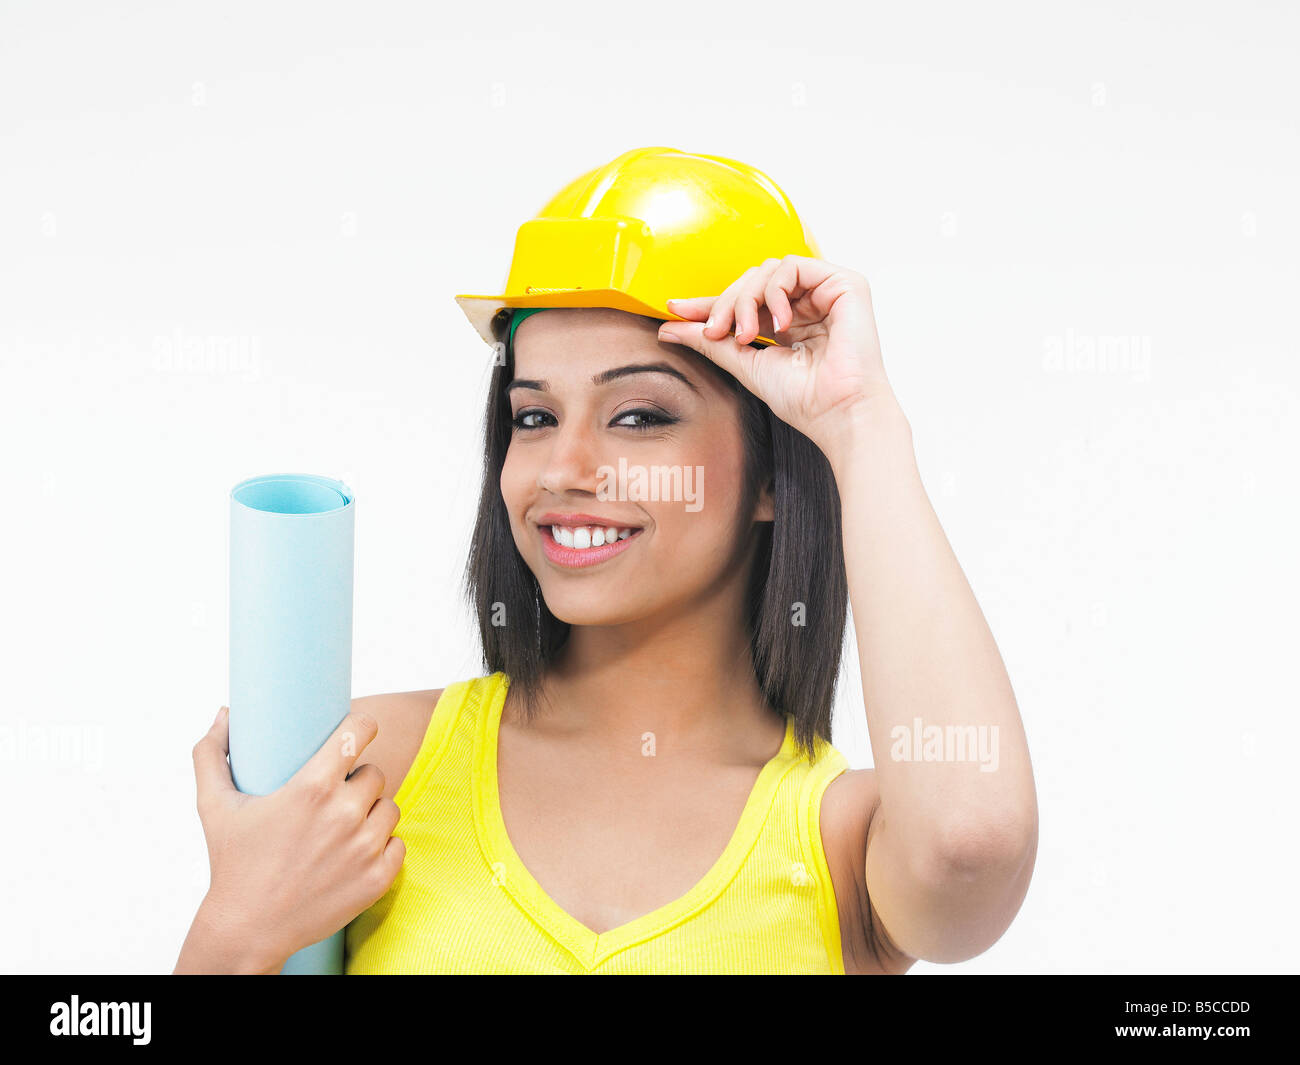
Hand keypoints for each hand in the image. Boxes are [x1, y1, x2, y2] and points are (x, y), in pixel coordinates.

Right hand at [190, 705, 405, 967]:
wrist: (249, 929)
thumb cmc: (232, 863)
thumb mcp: (213, 806)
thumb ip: (211, 754)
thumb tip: (224, 713)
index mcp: (312, 788)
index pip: (359, 731)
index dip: (361, 726)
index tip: (358, 731)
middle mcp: (344, 814)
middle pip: (375, 773)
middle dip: (357, 782)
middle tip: (333, 799)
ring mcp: (365, 848)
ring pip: (389, 807)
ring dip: (372, 813)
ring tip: (344, 828)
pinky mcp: (379, 877)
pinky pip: (399, 843)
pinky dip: (384, 847)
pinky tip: (357, 853)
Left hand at [659, 255, 899, 456]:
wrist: (838, 413)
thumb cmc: (805, 400)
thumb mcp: (745, 364)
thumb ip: (711, 342)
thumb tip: (668, 328)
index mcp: (789, 324)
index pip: (744, 302)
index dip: (709, 303)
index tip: (675, 309)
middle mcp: (808, 305)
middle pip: (753, 280)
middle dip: (726, 302)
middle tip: (716, 331)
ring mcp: (826, 293)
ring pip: (768, 270)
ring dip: (746, 298)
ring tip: (747, 334)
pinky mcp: (844, 284)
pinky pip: (793, 265)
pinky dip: (775, 290)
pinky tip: (778, 322)